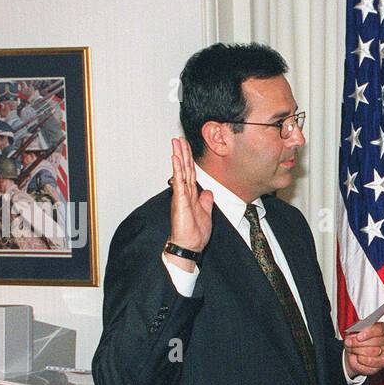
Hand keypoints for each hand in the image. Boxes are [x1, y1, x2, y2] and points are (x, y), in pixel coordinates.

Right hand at [169, 136, 212, 258]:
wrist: (190, 246)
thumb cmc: (195, 233)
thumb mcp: (206, 213)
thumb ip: (206, 201)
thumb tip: (208, 192)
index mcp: (191, 195)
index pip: (190, 173)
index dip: (189, 159)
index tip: (187, 147)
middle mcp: (185, 193)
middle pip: (184, 168)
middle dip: (182, 152)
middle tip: (178, 138)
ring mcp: (181, 195)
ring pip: (180, 171)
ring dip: (178, 156)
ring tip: (175, 143)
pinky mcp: (180, 199)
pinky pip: (178, 181)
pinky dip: (177, 169)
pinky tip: (175, 158)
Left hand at [344, 322, 383, 375]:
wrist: (354, 352)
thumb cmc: (357, 339)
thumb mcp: (354, 331)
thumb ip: (356, 331)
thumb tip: (355, 336)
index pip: (380, 329)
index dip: (368, 333)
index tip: (358, 337)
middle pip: (376, 341)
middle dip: (359, 343)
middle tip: (349, 343)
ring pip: (373, 352)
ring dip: (359, 351)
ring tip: (353, 350)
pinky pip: (372, 363)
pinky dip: (361, 361)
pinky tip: (358, 357)